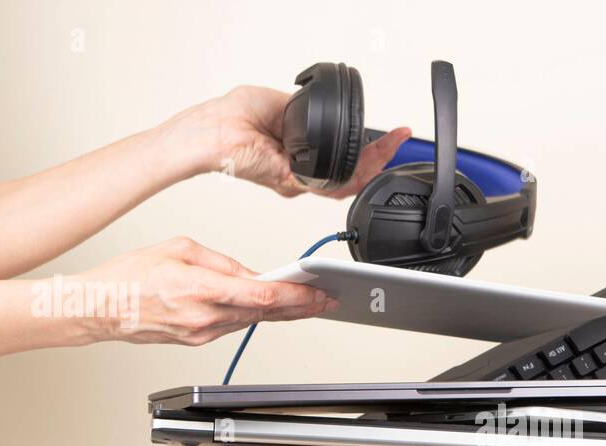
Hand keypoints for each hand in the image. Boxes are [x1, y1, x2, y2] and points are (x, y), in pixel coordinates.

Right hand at [76, 237, 335, 345]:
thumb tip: (251, 272)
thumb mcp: (179, 249)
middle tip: (327, 301)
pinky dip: (254, 316)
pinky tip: (268, 309)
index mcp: (201, 290)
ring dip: (281, 313)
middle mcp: (204, 318)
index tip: (318, 293)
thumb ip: (221, 262)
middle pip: (264, 312)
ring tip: (307, 304)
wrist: (100, 309)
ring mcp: (201, 334)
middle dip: (300, 307)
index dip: (296, 295)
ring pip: (252, 321)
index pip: (262, 294)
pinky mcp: (196, 341)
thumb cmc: (130, 277)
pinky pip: (233, 326)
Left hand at [170, 86, 409, 197]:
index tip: (380, 133)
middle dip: (377, 156)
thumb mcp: (272, 101)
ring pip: (346, 181)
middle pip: (347, 172)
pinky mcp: (293, 184)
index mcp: (291, 151)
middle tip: (397, 141)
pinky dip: (357, 171)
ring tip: (391, 146)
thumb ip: (298, 109)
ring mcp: (296, 180)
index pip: (333, 153)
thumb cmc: (224, 120)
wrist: (208, 133)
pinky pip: (333, 184)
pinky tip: (372, 157)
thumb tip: (316, 108)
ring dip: (373, 163)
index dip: (359, 146)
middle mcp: (296, 170)